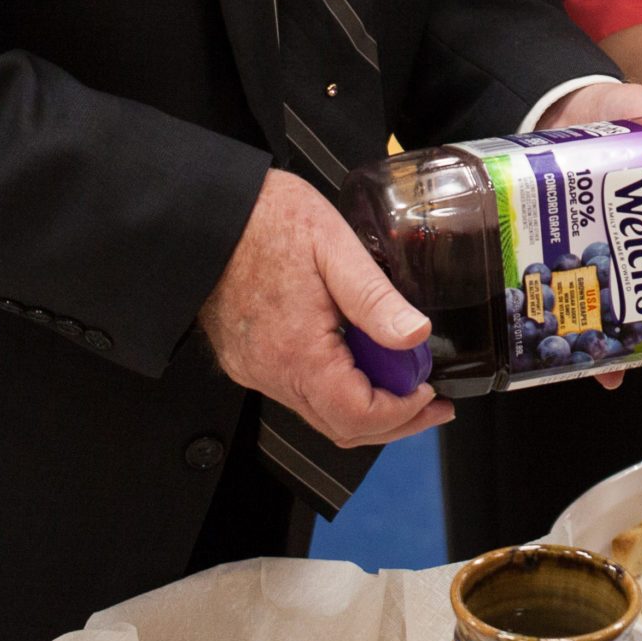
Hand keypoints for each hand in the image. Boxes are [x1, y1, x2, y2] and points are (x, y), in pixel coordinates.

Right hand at [198, 169, 452, 447]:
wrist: (210, 212)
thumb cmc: (265, 218)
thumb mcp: (334, 244)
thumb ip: (376, 297)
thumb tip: (416, 334)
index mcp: (296, 350)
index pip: (356, 415)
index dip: (402, 412)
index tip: (431, 392)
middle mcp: (271, 372)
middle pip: (341, 428)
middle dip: (394, 420)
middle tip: (431, 402)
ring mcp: (256, 369)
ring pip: (320, 414)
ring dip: (366, 407)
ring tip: (404, 379)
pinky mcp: (248, 360)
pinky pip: (299, 393)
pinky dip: (337, 389)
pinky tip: (361, 361)